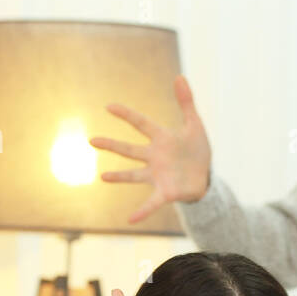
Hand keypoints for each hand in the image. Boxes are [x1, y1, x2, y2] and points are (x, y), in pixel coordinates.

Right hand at [88, 75, 212, 224]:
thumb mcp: (194, 125)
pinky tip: (130, 219)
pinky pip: (151, 203)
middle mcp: (154, 157)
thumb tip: (179, 76)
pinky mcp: (165, 192)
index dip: (126, 115)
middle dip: (111, 145)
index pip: (141, 124)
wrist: (205, 177)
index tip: (109, 106)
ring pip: (134, 175)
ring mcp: (157, 175)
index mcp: (161, 139)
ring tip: (103, 177)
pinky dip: (141, 211)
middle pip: (129, 150)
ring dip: (119, 177)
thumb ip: (186, 102)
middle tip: (91, 140)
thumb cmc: (197, 151)